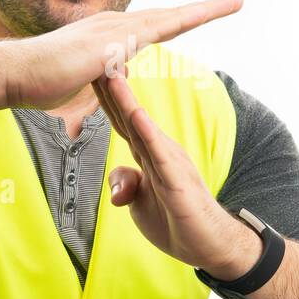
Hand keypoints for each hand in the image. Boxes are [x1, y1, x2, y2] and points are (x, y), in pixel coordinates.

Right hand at [1, 0, 242, 110]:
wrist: (14, 74)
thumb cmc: (38, 84)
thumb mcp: (78, 89)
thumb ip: (97, 86)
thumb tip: (106, 88)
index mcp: (109, 37)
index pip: (153, 28)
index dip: (178, 22)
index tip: (203, 17)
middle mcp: (115, 25)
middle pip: (168, 16)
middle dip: (202, 8)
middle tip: (235, 0)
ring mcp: (115, 29)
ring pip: (170, 16)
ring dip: (204, 8)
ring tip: (234, 1)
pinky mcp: (115, 39)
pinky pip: (160, 26)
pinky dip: (187, 17)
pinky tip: (207, 12)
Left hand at [91, 71, 262, 278]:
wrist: (210, 245)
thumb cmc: (177, 222)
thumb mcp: (140, 204)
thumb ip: (126, 185)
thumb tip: (115, 185)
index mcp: (149, 154)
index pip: (122, 120)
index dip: (104, 97)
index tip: (88, 70)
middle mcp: (159, 150)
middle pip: (128, 114)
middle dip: (109, 87)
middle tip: (94, 54)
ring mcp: (169, 162)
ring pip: (142, 126)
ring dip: (125, 100)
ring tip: (111, 73)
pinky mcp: (177, 180)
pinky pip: (159, 154)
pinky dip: (146, 132)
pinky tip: (136, 113)